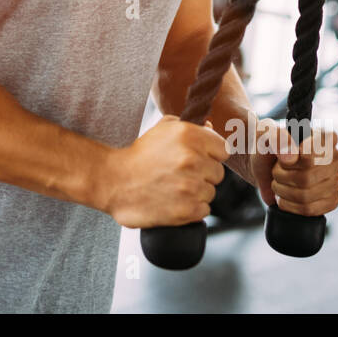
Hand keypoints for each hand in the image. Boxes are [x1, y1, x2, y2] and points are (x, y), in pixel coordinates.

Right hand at [98, 115, 228, 228]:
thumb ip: (188, 126)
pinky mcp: (187, 209)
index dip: (211, 155)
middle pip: (218, 173)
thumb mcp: (160, 130)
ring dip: (196, 192)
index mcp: (189, 135)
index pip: (223, 150)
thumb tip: (211, 128)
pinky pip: (204, 210)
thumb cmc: (138, 156)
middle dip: (202, 174)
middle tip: (179, 175)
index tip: (197, 159)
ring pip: (210, 192)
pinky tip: (174, 201)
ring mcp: (190, 186)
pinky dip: (191, 209)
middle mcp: (192, 159)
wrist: (113, 181)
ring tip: (173, 188)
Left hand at [250, 121, 337, 216]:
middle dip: (282, 176)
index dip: (301, 155)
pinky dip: (289, 205)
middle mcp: (335, 158)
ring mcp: (335, 181)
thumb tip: (290, 156)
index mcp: (324, 137)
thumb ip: (278, 139)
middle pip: (307, 176)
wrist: (265, 167)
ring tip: (278, 182)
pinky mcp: (330, 200)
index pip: (322, 147)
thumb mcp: (266, 135)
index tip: (286, 157)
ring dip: (283, 191)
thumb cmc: (268, 147)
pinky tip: (284, 197)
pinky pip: (309, 209)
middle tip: (275, 170)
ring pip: (306, 195)